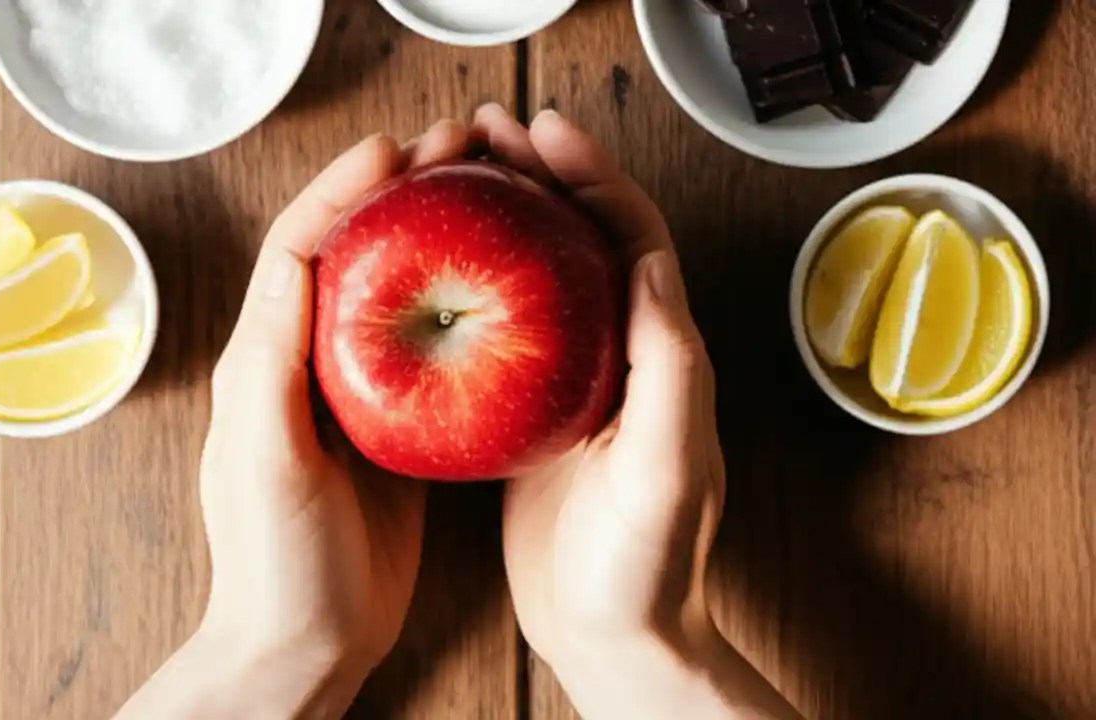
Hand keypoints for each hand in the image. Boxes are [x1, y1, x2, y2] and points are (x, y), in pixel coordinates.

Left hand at [116, 120, 475, 719]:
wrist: (305, 644)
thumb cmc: (275, 560)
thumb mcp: (265, 457)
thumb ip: (271, 361)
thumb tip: (296, 257)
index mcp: (265, 360)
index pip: (298, 248)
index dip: (340, 191)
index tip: (394, 153)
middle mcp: (306, 364)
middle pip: (348, 254)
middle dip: (392, 194)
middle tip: (452, 151)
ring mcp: (353, 397)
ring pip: (391, 292)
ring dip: (429, 235)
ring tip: (481, 193)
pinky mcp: (395, 431)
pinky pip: (424, 349)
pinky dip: (455, 305)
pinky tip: (498, 290)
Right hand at [476, 104, 800, 718]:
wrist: (611, 637)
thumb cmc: (645, 568)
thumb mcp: (665, 472)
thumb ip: (670, 370)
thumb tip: (649, 263)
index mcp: (663, 358)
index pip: (635, 240)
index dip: (595, 177)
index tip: (544, 135)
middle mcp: (623, 359)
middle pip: (585, 242)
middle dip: (544, 177)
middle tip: (485, 134)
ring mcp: (576, 386)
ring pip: (543, 276)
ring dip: (508, 218)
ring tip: (458, 177)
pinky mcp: (535, 419)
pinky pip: (509, 331)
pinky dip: (478, 285)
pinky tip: (435, 272)